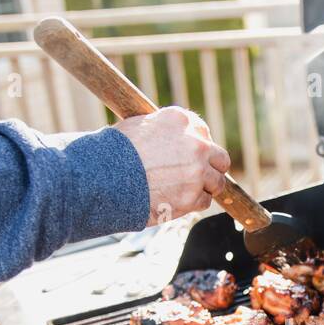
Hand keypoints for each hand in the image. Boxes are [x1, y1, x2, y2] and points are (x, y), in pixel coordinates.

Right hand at [111, 107, 229, 225]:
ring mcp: (197, 171)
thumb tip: (170, 140)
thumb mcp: (138, 126)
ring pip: (216, 183)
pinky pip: (204, 201)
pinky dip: (191, 204)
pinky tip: (174, 201)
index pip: (202, 132)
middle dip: (210, 168)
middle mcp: (195, 143)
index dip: (197, 147)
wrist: (103, 177)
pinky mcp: (193, 196)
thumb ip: (162, 131)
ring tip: (182, 191)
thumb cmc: (114, 152)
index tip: (191, 156)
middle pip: (220, 158)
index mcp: (181, 120)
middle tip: (196, 177)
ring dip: (203, 188)